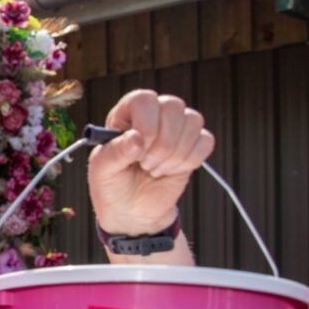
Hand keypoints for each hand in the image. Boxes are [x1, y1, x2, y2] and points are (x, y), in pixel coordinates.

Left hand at [88, 90, 214, 234]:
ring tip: (154, 169)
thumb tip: (137, 138)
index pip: (144, 99)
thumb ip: (115, 152)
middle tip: (145, 164)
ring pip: (193, 121)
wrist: (131, 209)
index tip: (139, 150)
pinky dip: (190, 160)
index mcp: (127, 113)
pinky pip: (206, 141)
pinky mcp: (194, 144)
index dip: (146, 125)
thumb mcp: (102, 170)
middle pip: (173, 106)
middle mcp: (153, 113)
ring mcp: (176, 127)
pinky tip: (171, 170)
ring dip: (175, 154)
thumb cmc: (112, 185)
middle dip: (162, 144)